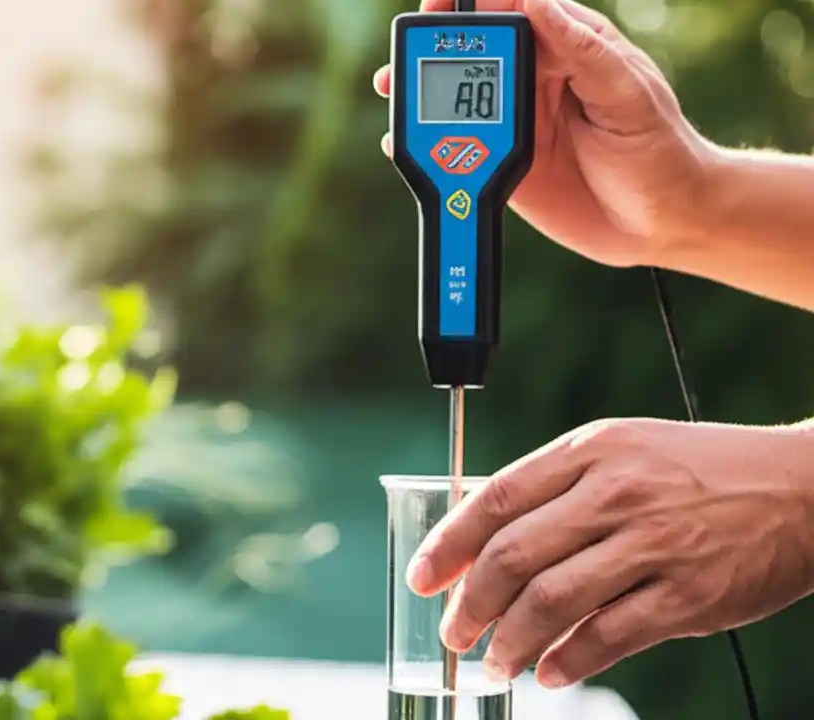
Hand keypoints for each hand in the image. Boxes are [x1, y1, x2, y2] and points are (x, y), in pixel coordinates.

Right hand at [373, 0, 718, 266]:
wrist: (662, 225)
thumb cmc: (661, 151)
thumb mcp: (629, 94)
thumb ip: (584, 51)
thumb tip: (535, 2)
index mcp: (566, 48)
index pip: (510, 9)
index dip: (473, 0)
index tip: (445, 1)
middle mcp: (533, 79)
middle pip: (468, 48)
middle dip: (429, 43)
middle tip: (405, 52)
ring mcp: (512, 121)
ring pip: (452, 96)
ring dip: (416, 91)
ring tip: (392, 88)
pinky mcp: (498, 162)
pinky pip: (451, 147)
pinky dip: (422, 145)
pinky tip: (404, 144)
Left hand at [407, 418, 813, 687]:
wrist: (803, 488)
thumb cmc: (701, 470)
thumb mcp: (623, 452)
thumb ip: (557, 489)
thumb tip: (485, 538)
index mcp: (591, 451)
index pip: (495, 499)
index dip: (448, 544)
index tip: (423, 576)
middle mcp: (616, 493)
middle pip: (512, 555)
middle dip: (469, 602)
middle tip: (453, 632)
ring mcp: (653, 545)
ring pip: (551, 601)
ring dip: (509, 640)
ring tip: (494, 663)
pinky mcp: (688, 595)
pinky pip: (608, 636)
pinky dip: (567, 661)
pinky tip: (548, 673)